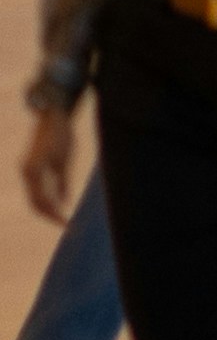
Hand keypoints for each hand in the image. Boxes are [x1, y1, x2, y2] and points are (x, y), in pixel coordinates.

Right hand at [21, 106, 73, 225]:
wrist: (52, 114)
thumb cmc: (61, 134)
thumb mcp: (65, 159)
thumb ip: (63, 182)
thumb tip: (63, 203)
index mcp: (34, 171)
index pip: (42, 202)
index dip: (54, 215)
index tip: (67, 224)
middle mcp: (26, 172)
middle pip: (34, 203)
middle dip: (49, 216)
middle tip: (65, 224)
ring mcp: (26, 170)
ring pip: (33, 198)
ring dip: (46, 209)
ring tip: (61, 217)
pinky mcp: (30, 167)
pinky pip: (34, 189)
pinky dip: (43, 199)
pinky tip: (55, 204)